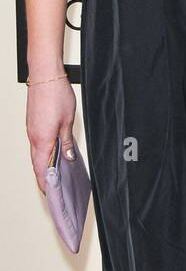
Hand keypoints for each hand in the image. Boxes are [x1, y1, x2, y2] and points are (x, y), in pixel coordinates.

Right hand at [26, 76, 76, 194]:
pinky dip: (41, 153)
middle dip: (43, 177)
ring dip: (42, 165)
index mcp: (42, 139)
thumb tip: (67, 157)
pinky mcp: (32, 124)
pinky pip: (36, 143)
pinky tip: (50, 154)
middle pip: (36, 163)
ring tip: (53, 174)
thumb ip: (66, 141)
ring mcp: (31, 130)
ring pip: (35, 153)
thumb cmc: (56, 95)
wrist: (45, 76)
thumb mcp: (68, 121)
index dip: (45, 183)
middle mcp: (33, 137)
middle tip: (51, 189)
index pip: (41, 168)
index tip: (49, 194)